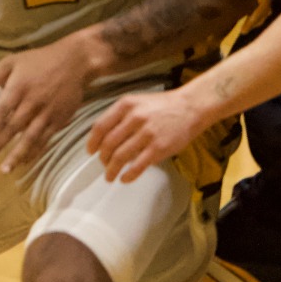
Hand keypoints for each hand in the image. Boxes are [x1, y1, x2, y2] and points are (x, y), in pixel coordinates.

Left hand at [0, 34, 102, 172]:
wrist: (76, 61)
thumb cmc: (40, 60)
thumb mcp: (13, 61)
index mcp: (18, 87)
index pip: (2, 110)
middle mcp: (32, 102)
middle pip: (13, 128)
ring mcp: (47, 113)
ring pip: (29, 138)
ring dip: (16, 155)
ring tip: (4, 169)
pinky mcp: (59, 120)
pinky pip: (45, 139)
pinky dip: (35, 151)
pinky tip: (25, 160)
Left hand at [87, 88, 211, 182]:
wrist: (190, 107)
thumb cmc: (162, 106)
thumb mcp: (137, 102)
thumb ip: (120, 117)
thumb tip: (104, 139)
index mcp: (126, 105)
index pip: (100, 126)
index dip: (93, 142)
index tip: (91, 151)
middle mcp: (134, 118)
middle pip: (108, 144)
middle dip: (103, 159)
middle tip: (103, 165)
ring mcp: (147, 133)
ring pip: (120, 157)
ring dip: (111, 170)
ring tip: (110, 176)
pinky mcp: (158, 148)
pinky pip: (137, 166)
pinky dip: (128, 175)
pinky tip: (125, 179)